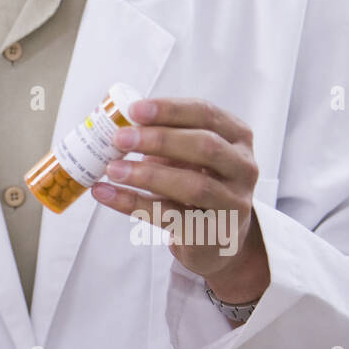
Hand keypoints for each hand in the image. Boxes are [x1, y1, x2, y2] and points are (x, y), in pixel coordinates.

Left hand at [90, 97, 268, 304]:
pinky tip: (106, 193)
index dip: (169, 110)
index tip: (134, 110)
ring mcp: (233, 204)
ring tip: (111, 169)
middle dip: (159, 139)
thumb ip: (164, 136)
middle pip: (204, 146)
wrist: (218, 238)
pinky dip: (132, 203)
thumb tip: (118, 124)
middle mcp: (243, 168)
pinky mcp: (213, 234)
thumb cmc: (199, 183)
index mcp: (237, 137)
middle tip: (120, 139)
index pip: (206, 113)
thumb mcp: (189, 154)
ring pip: (193, 185)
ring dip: (146, 175)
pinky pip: (169, 216)